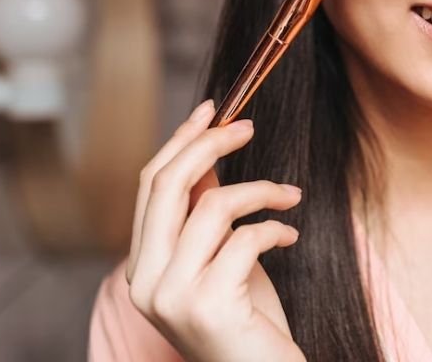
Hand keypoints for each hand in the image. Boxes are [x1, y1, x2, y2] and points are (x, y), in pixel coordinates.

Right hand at [125, 99, 305, 361]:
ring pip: (210, 206)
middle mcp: (144, 281)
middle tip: (248, 127)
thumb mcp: (222, 257)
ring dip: (260, 191)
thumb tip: (207, 153)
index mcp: (141, 266)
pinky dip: (274, 227)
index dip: (181, 140)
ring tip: (290, 198)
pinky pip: (243, 238)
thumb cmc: (247, 322)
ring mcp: (170, 295)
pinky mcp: (205, 304)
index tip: (212, 109)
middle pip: (167, 185)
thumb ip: (205, 212)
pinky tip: (290, 236)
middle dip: (210, 145)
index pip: (150, 185)